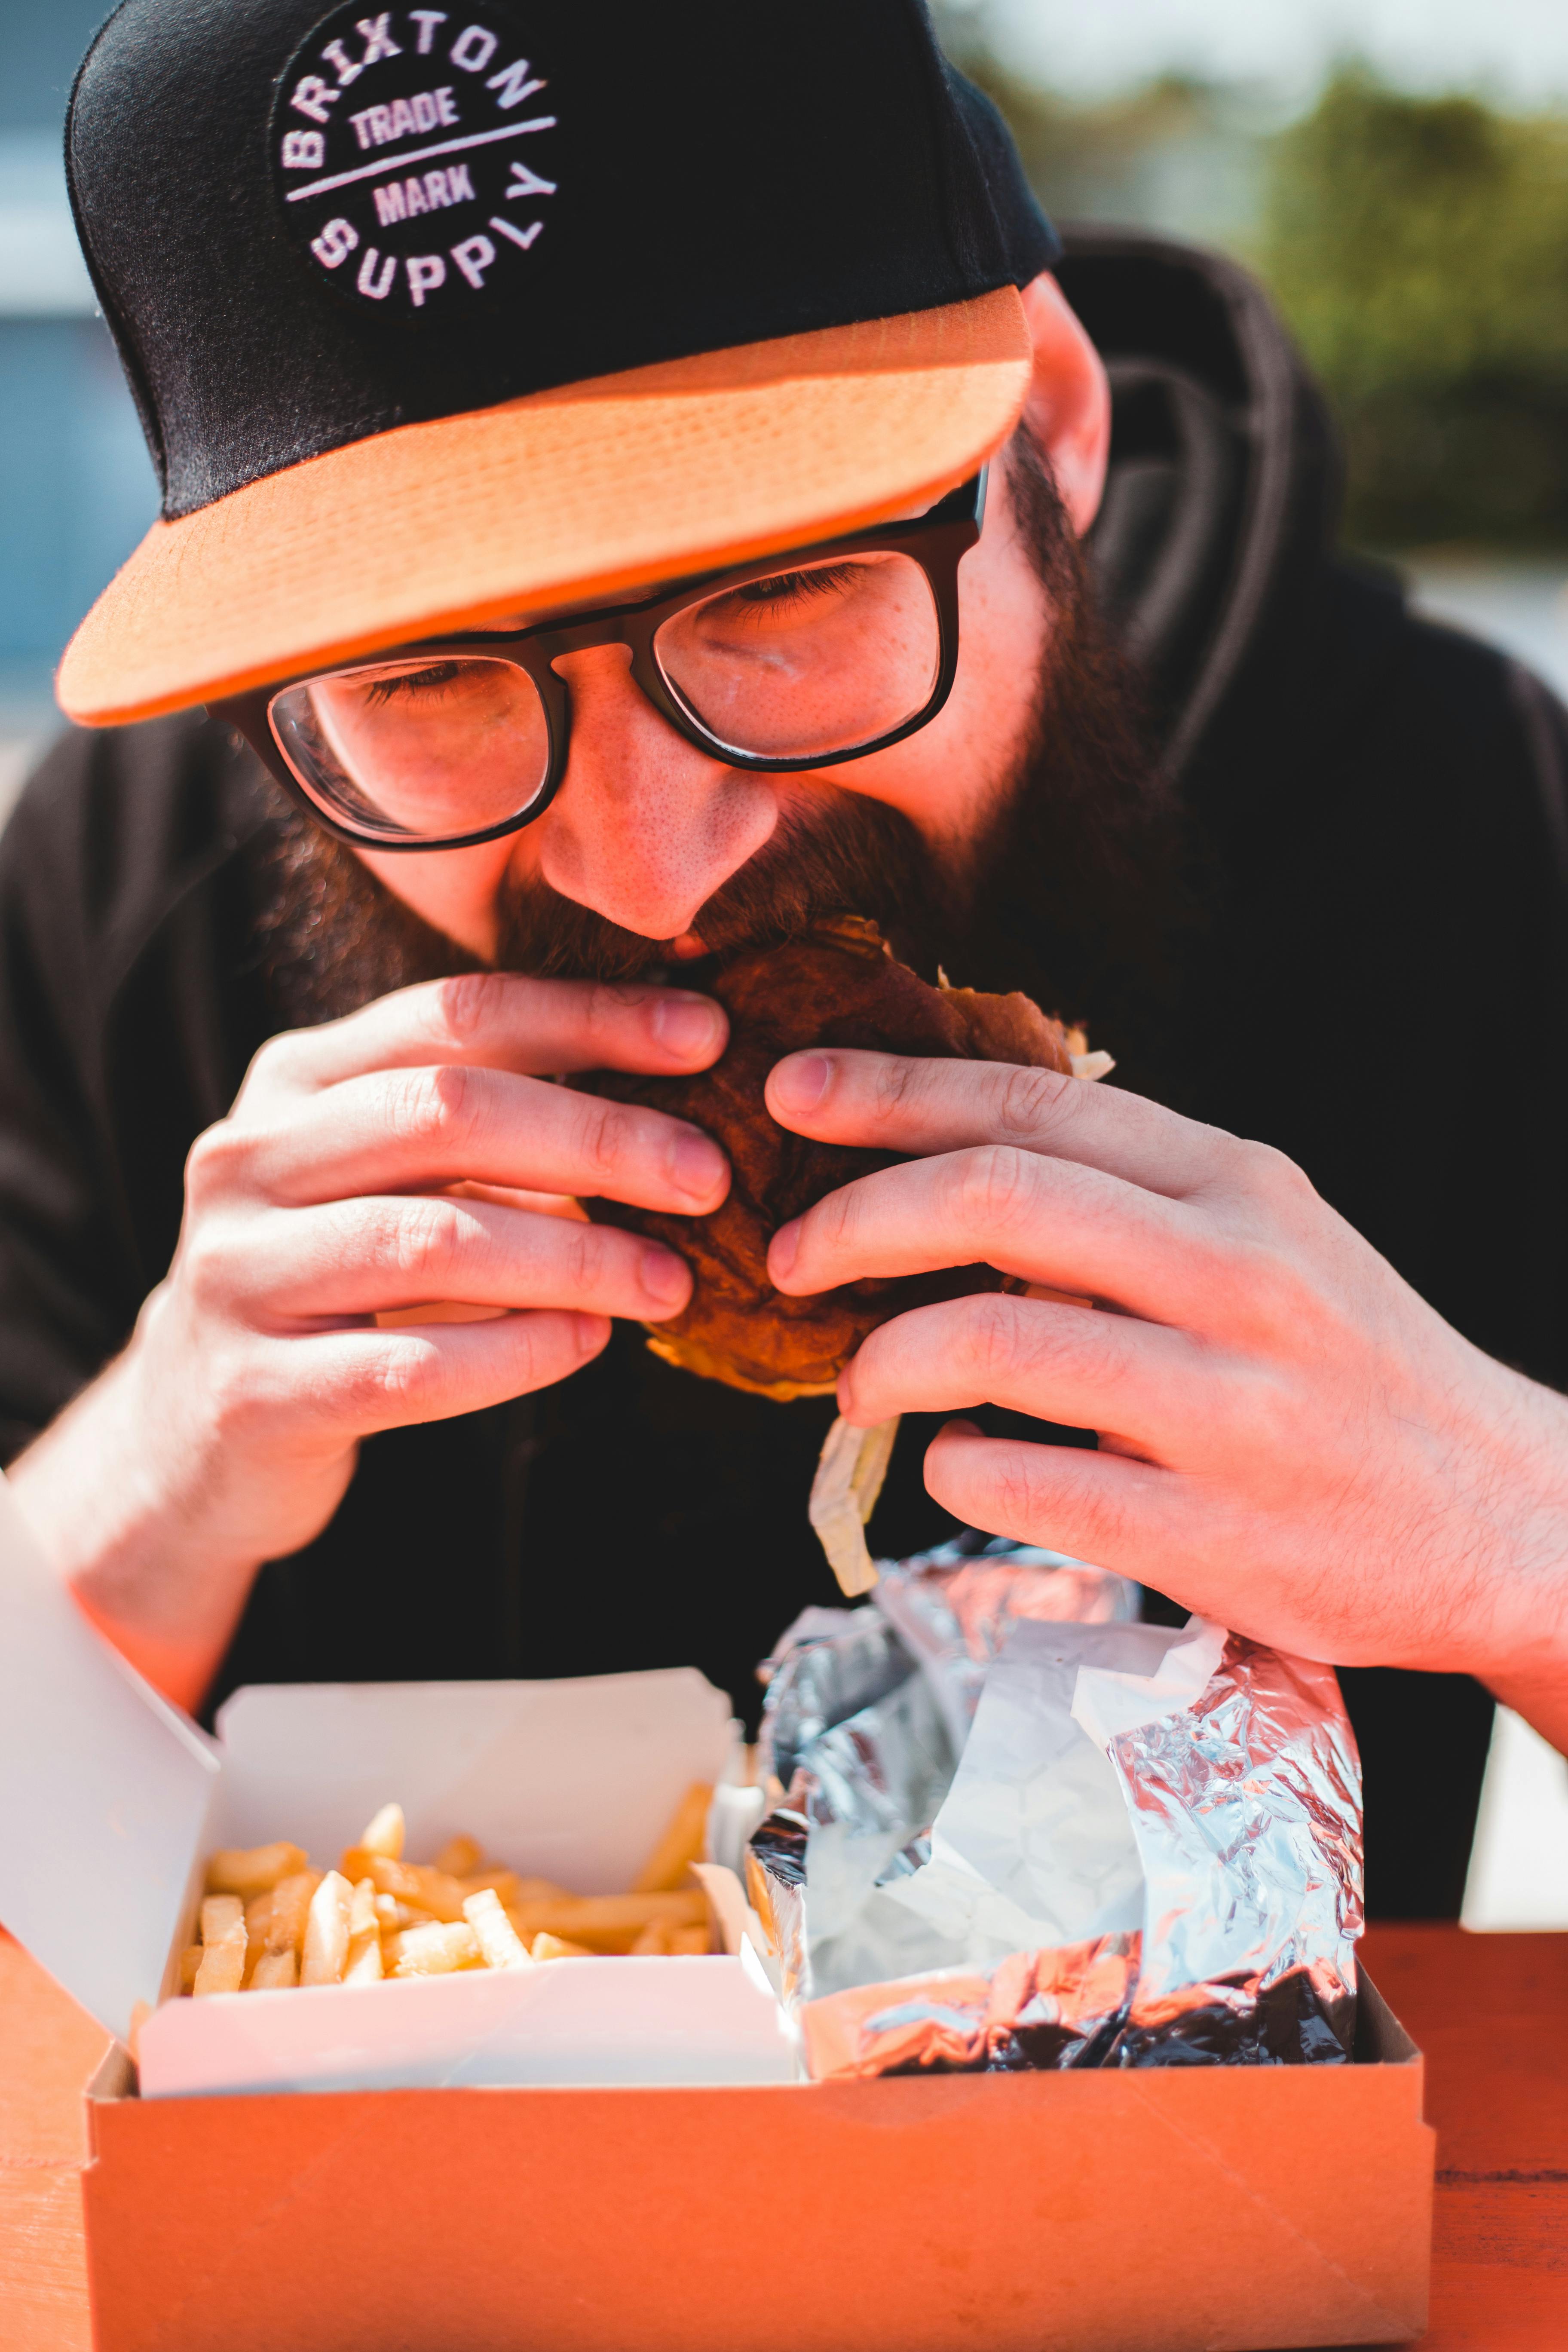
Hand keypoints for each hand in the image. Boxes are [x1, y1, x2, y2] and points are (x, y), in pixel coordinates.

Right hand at [10, 973, 727, 1706]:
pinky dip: (520, 1350)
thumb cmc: (338, 1281)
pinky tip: (591, 1342)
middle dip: (600, 1139)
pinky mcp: (255, 1392)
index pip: (455, 1015)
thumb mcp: (395, 1179)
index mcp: (293, 1081)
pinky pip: (412, 1366)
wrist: (196, 1427)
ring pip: (434, 1241)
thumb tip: (673, 1093)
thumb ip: (495, 1128)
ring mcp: (237, 1274)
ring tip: (670, 1281)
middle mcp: (247, 1158)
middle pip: (449, 1114)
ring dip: (577, 1257)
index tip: (708, 1037)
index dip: (589, 1019)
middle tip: (710, 1178)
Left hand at [764, 1047, 1567, 1740]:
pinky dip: (951, 1467)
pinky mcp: (1207, 1531)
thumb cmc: (1354, 1371)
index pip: (1034, 1105)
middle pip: (995, 1199)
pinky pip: (1021, 1482)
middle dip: (856, 1216)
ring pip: (992, 1344)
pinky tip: (951, 1464)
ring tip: (855, 1384)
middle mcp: (1237, 1275)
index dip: (894, 1092)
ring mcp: (1224, 1407)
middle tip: (789, 1253)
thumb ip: (1132, 1202)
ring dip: (884, 1359)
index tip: (797, 1096)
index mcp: (1241, 1186)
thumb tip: (954, 1183)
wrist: (1503, 1517)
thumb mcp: (1269, 1245)